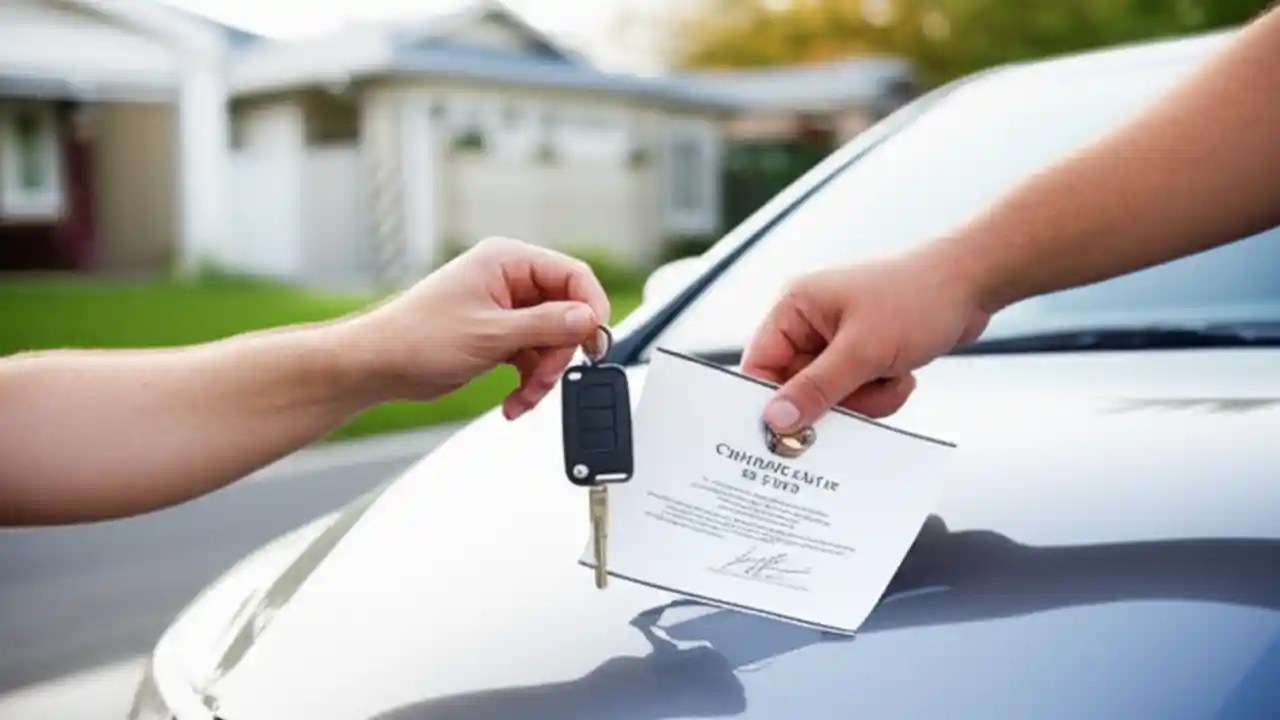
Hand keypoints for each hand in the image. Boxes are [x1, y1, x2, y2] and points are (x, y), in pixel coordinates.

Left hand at [339, 238, 609, 418]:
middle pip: (564, 313)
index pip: (571, 275)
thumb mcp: (491, 333)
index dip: (589, 308)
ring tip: (524, 396)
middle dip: (557, 353)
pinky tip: (515, 400)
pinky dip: (528, 382)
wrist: (379, 366)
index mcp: (507, 261)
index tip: (594, 341)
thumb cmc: (417, 336)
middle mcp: (508, 281)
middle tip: (546, 377)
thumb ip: (545, 325)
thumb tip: (587, 319)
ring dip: (542, 375)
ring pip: (549, 341)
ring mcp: (504, 310)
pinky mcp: (498, 337)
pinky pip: (531, 358)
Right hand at [742, 246, 989, 432]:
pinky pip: (855, 395)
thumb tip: (775, 421)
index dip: (769, 401)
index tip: (786, 433)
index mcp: (795, 308)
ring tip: (890, 377)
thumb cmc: (917, 299)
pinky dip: (880, 394)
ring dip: (865, 399)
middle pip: (796, 389)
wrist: (972, 285)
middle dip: (835, 401)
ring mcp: (835, 342)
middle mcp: (809, 324)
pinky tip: (901, 374)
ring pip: (830, 398)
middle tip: (863, 393)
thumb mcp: (862, 351)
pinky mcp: (860, 355)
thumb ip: (816, 389)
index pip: (759, 365)